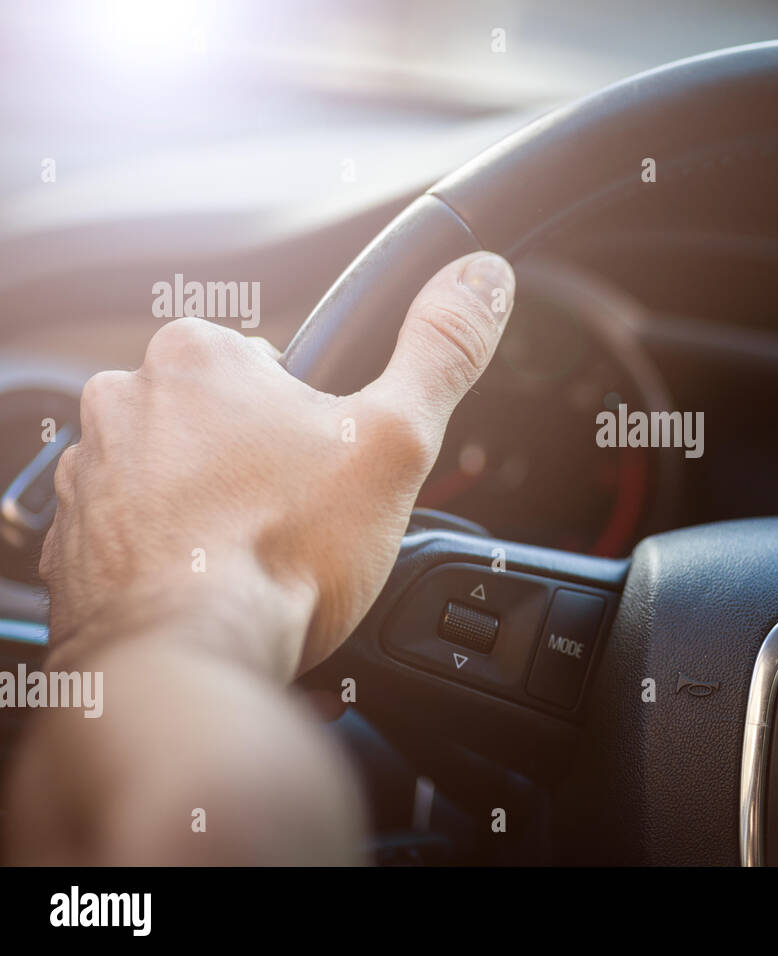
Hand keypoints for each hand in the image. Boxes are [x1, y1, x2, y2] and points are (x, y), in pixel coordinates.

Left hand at [39, 251, 515, 680]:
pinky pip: (133, 535)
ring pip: (174, 477)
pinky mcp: (70, 544)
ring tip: (252, 558)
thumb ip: (441, 350)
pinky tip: (208, 585)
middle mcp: (123, 401)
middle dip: (257, 463)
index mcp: (199, 357)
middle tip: (296, 519)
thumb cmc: (281, 551)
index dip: (311, 422)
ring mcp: (90, 476)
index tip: (324, 470)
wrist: (188, 660)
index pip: (271, 366)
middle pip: (219, 421)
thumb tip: (483, 279)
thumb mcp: (397, 439)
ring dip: (210, 507)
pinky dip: (168, 555)